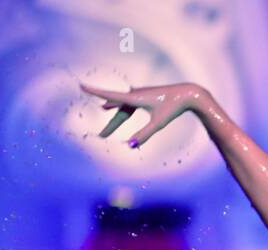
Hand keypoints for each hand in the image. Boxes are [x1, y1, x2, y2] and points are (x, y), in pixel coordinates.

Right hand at [79, 81, 209, 147]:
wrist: (187, 94)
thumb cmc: (173, 108)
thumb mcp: (158, 123)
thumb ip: (144, 135)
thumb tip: (130, 145)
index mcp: (135, 98)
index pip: (110, 95)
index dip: (94, 92)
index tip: (81, 85)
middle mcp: (135, 94)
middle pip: (118, 110)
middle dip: (111, 124)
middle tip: (101, 136)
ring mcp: (140, 94)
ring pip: (124, 106)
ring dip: (115, 113)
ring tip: (103, 110)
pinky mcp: (146, 95)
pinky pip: (130, 102)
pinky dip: (122, 107)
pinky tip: (116, 105)